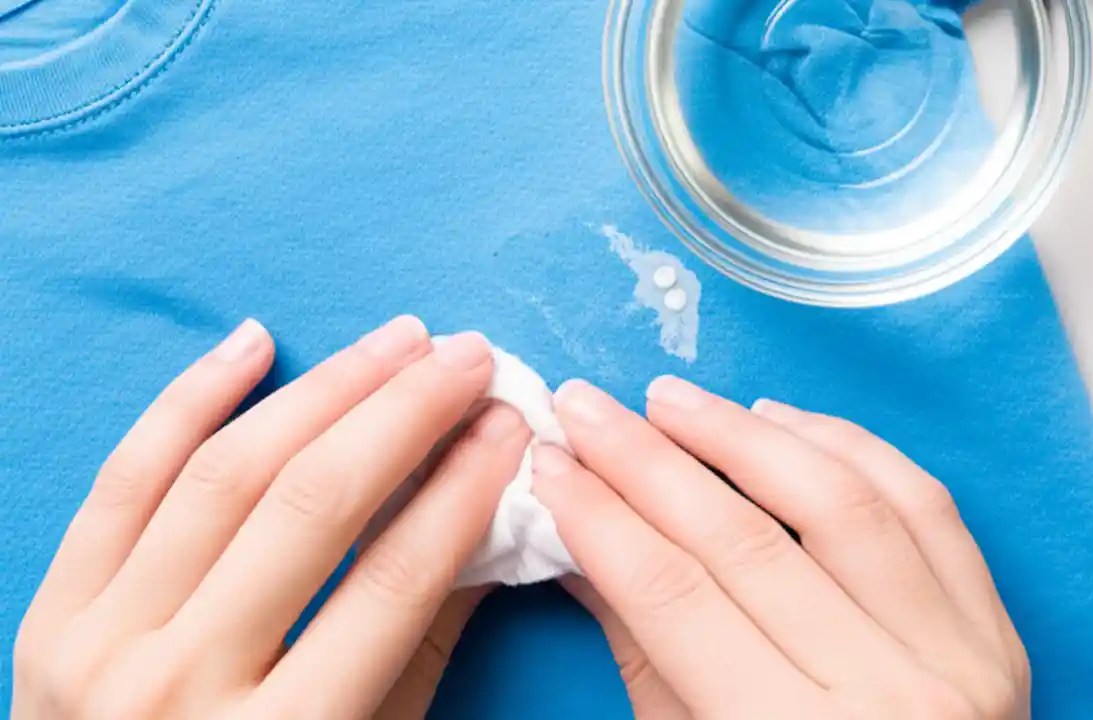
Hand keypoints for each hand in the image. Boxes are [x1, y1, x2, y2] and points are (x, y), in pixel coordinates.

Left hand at [13, 317, 526, 719]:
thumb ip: (419, 655)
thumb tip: (486, 528)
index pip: (396, 581)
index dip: (465, 489)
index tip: (509, 426)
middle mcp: (183, 684)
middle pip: (315, 506)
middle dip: (406, 414)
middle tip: (466, 358)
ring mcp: (103, 643)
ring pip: (227, 474)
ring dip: (324, 390)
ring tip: (395, 341)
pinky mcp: (51, 614)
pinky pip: (123, 480)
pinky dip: (188, 399)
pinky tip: (255, 342)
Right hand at [535, 377, 1029, 719]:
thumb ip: (645, 657)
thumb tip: (581, 547)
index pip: (675, 599)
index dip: (602, 520)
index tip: (552, 465)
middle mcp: (888, 699)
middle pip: (743, 542)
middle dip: (648, 462)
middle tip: (589, 408)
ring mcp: (956, 659)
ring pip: (841, 502)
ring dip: (744, 435)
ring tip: (673, 399)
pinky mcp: (995, 631)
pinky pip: (927, 506)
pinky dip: (851, 447)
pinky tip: (784, 418)